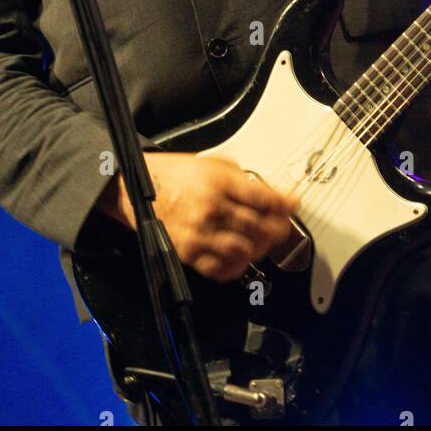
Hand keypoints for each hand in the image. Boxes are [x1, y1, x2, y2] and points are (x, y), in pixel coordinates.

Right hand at [101, 152, 300, 283]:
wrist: (137, 187)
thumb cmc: (172, 174)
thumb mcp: (209, 162)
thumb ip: (238, 178)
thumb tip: (263, 192)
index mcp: (218, 182)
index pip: (262, 198)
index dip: (284, 203)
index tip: (293, 204)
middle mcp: (211, 208)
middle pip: (258, 226)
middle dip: (278, 227)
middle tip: (284, 225)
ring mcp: (200, 233)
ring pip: (244, 250)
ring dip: (261, 248)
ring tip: (265, 242)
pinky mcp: (189, 253)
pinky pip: (220, 268)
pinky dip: (237, 267)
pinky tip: (243, 258)